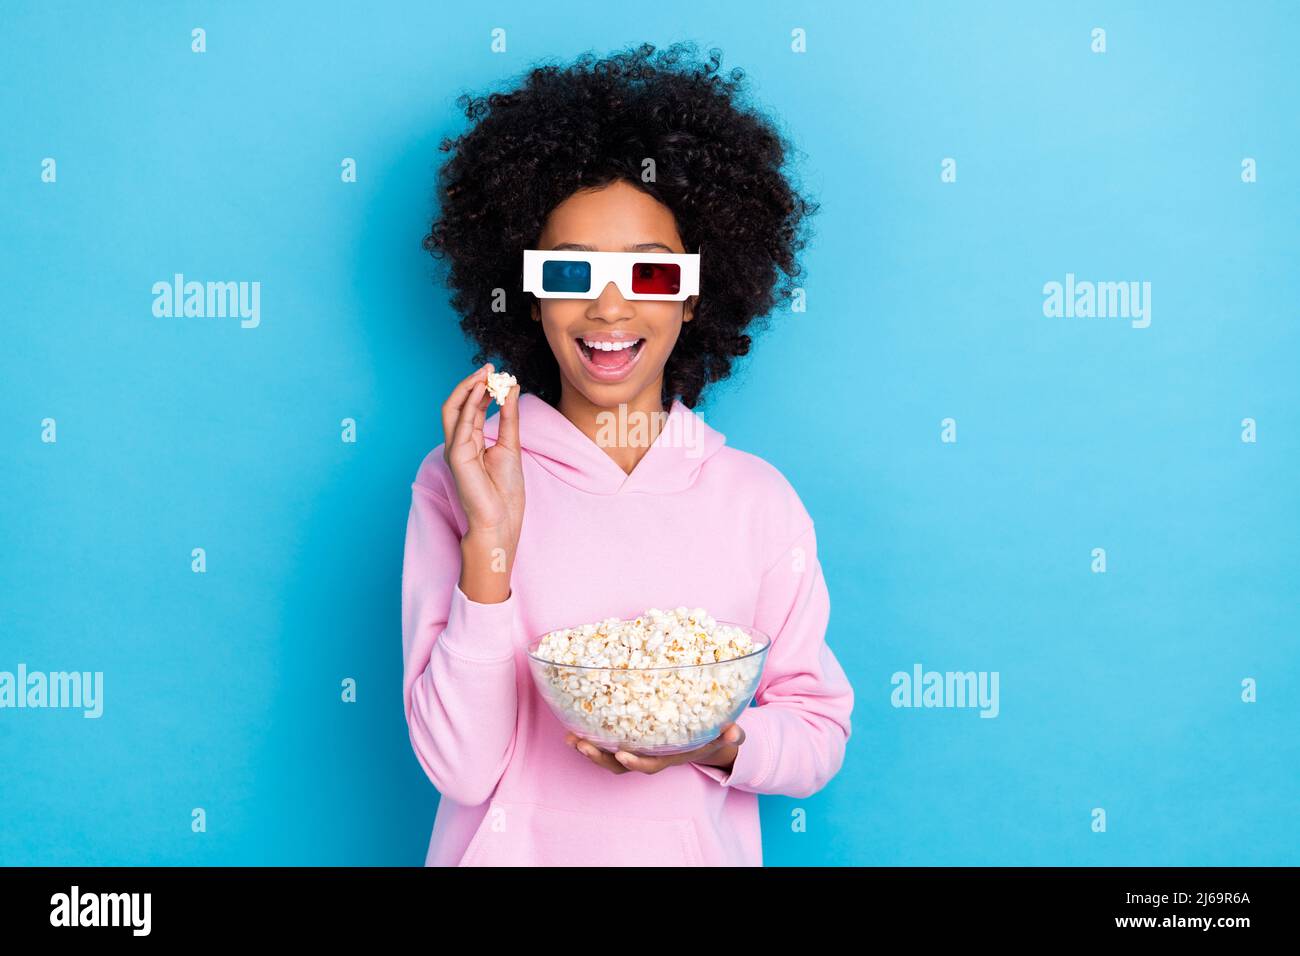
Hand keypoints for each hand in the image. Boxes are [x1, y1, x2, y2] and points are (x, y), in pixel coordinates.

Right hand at [442, 363, 523, 602]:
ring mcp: (455, 450)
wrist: (500, 521)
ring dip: (470, 388)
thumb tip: (512, 389)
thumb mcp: (511, 446)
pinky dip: (470, 403)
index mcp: (470, 442)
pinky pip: (459, 424)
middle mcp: (458, 444)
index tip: (498, 374)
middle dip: (472, 383)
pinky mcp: (456, 457)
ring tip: (487, 373)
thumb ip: (509, 417)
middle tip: (490, 367)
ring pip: (453, 409)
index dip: (482, 388)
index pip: (470, 408)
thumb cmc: (504, 492)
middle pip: (458, 404)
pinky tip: (483, 390)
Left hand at [565, 722, 745, 775]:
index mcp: (669, 757)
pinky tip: (572, 725)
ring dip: (588, 748)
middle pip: (619, 764)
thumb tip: (736, 730)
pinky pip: (606, 742)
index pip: (650, 765)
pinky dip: (589, 736)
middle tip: (581, 745)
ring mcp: (637, 749)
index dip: (635, 762)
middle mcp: (649, 756)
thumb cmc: (714, 737)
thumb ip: (732, 735)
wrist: (705, 739)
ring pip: (608, 756)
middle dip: (599, 757)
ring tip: (570, 738)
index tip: (622, 754)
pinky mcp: (629, 737)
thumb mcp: (726, 736)